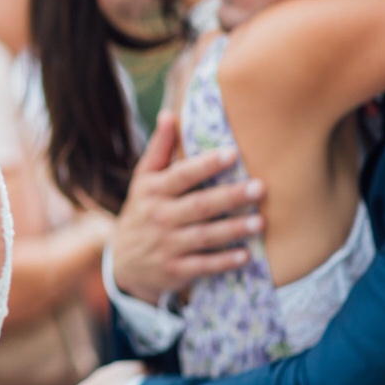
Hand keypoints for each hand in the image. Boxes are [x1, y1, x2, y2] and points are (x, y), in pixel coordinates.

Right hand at [112, 112, 261, 301]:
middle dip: (229, 196)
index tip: (232, 153)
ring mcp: (167, 245)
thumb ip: (160, 149)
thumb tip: (169, 114)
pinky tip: (246, 255)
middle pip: (199, 205)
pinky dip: (224, 262)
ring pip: (204, 236)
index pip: (182, 175)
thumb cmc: (143, 210)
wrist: (124, 262)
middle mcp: (159, 217)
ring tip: (260, 221)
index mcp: (153, 190)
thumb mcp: (143, 180)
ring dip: (233, 229)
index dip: (206, 165)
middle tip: (259, 187)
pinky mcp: (175, 270)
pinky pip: (203, 265)